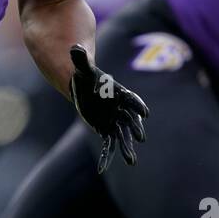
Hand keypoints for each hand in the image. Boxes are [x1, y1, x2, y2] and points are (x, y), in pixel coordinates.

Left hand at [68, 44, 147, 171]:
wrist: (85, 88)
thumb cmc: (87, 76)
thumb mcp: (83, 68)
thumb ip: (81, 60)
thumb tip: (74, 48)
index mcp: (120, 93)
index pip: (132, 100)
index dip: (137, 106)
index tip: (145, 113)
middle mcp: (120, 109)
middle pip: (130, 120)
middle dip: (135, 128)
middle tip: (141, 137)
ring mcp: (114, 121)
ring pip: (122, 137)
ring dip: (126, 149)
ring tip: (131, 162)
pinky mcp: (105, 130)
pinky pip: (107, 145)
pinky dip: (106, 156)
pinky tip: (102, 169)